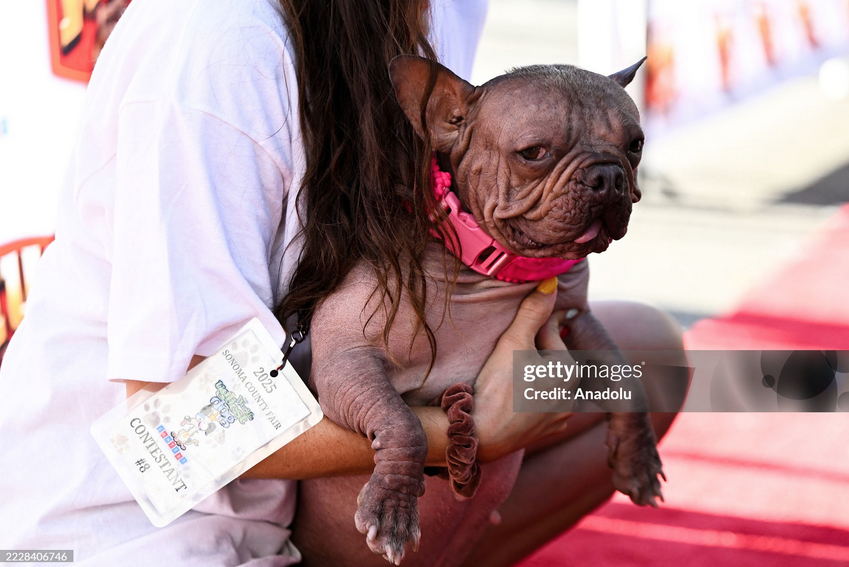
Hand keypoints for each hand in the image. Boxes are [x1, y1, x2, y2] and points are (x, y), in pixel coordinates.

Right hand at [474, 278, 574, 462]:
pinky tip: (513, 396)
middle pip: (550, 358)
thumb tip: (552, 280)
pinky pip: (542, 403)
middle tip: (505, 356)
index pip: (549, 333)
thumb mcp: (514, 341)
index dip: (526, 329)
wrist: (480, 433)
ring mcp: (562, 415)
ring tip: (507, 375)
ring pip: (546, 381)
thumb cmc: (497, 385)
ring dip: (532, 373)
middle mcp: (574, 395)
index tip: (510, 334)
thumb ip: (533, 311)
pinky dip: (531, 396)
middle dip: (531, 351)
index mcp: (572, 370)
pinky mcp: (547, 431)